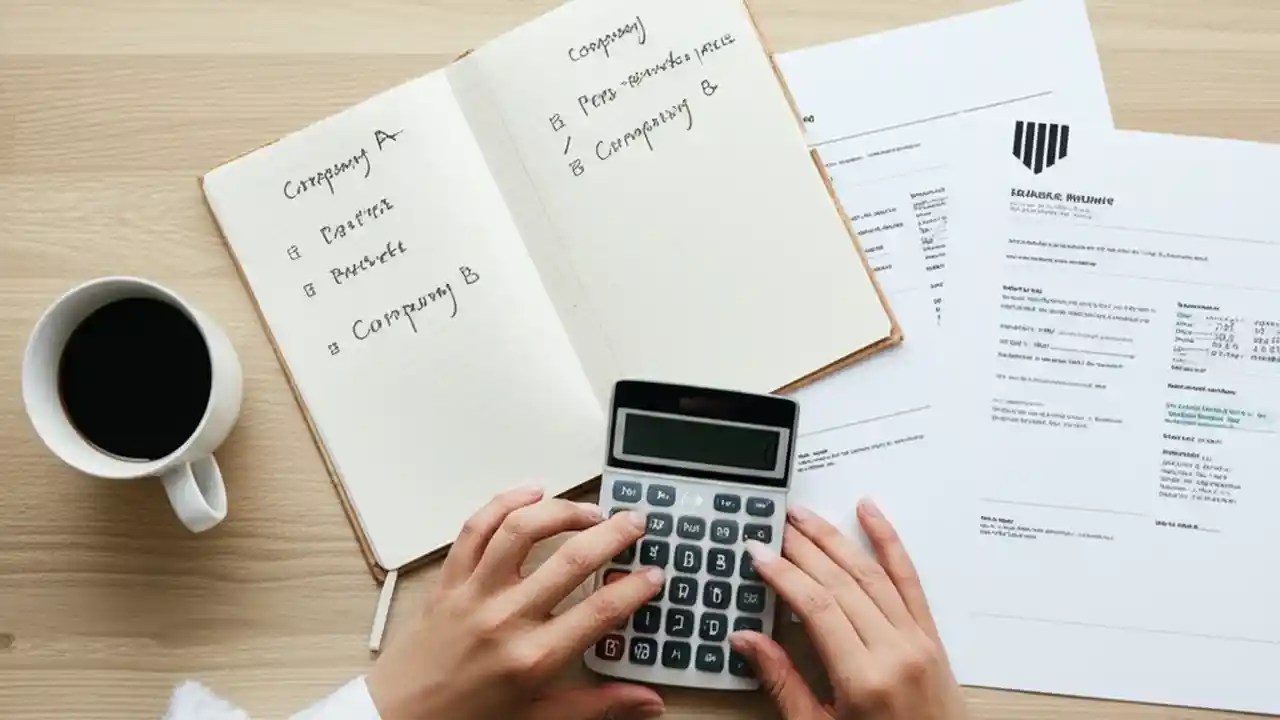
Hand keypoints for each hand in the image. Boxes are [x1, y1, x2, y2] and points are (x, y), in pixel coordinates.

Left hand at [368, 486, 666, 719]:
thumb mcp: (539, 718)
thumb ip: (598, 704)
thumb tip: (647, 702)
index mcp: (532, 659)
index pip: (600, 613)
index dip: (634, 589)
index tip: (653, 575)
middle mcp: (504, 620)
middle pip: (570, 561)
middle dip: (612, 535)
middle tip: (634, 524)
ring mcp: (473, 595)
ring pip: (520, 531)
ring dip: (560, 511)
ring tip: (589, 510)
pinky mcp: (448, 581)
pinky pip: (475, 529)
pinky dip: (503, 502)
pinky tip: (531, 492)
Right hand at [731, 500, 967, 719]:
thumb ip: (783, 683)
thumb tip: (744, 639)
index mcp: (864, 679)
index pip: (817, 607)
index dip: (783, 574)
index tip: (757, 552)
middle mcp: (895, 652)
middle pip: (842, 582)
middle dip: (804, 547)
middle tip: (775, 523)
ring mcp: (917, 640)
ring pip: (871, 573)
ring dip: (835, 538)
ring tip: (806, 514)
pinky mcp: (932, 636)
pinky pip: (909, 579)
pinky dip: (889, 541)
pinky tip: (871, 513)